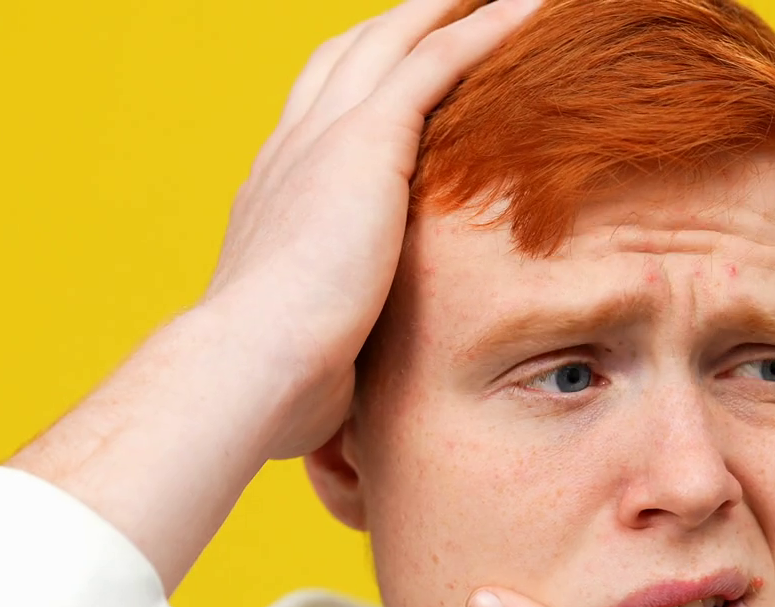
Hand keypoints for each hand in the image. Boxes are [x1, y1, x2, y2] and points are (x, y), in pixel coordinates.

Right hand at [203, 0, 542, 459]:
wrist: (246, 369)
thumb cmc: (269, 388)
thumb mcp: (307, 352)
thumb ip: (329, 347)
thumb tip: (342, 400)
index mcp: (276, 196)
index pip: (318, 117)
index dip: (356, 86)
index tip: (392, 73)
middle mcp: (293, 151)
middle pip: (350, 56)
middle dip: (398, 26)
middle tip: (447, 6)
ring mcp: (325, 139)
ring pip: (394, 40)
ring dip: (448, 9)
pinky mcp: (364, 142)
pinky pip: (436, 61)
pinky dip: (483, 27)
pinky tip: (528, 8)